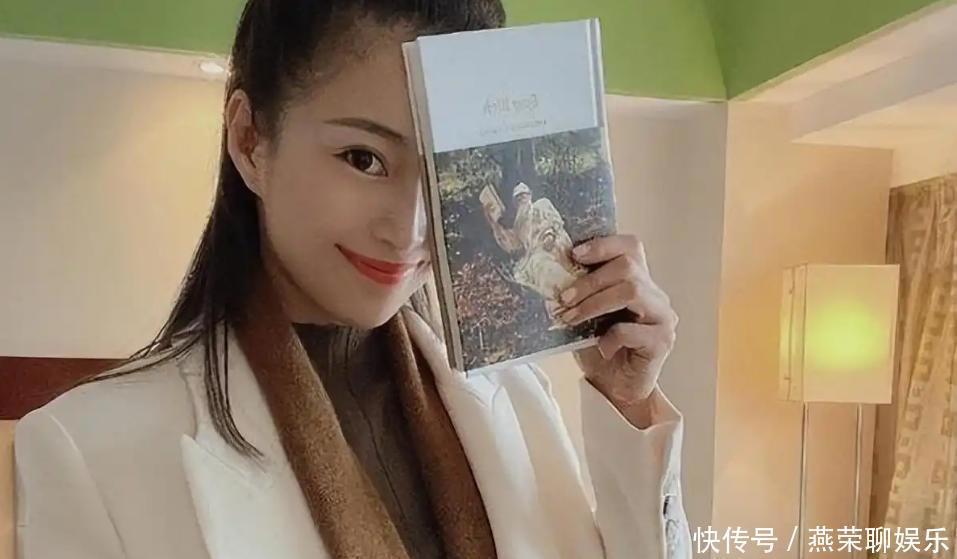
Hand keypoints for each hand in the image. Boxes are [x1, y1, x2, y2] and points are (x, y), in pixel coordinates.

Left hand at [556, 235, 678, 423]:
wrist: (615, 389)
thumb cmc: (600, 348)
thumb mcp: (586, 314)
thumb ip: (580, 292)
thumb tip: (550, 273)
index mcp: (639, 282)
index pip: (630, 247)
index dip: (604, 244)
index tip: (574, 253)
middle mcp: (655, 295)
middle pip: (628, 267)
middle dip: (590, 280)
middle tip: (564, 297)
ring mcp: (663, 317)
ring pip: (632, 291)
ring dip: (595, 303)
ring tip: (572, 317)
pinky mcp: (662, 341)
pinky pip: (633, 329)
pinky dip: (610, 337)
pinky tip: (602, 347)